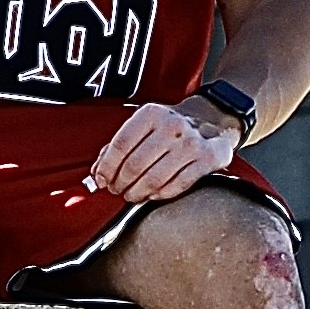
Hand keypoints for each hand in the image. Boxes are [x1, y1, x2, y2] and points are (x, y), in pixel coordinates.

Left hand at [81, 94, 239, 203]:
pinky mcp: (208, 159)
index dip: (106, 167)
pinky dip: (160, 194)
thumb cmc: (172, 125)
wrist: (212, 117)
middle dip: (120, 183)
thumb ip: (119, 146)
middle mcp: (172, 126)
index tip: (101, 180)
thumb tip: (98, 173)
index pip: (120, 144)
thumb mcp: (144, 125)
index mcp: (152, 114)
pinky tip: (152, 194)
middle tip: (116, 190)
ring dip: (137, 192)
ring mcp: (191, 143)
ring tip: (132, 195)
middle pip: (135, 164)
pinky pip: (177, 185)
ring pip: (154, 178)